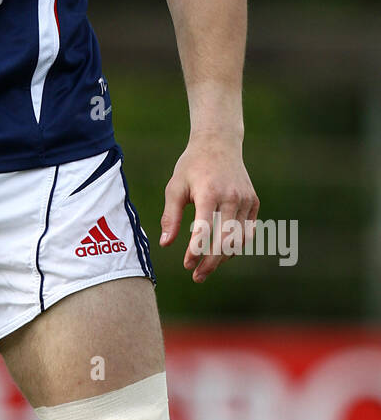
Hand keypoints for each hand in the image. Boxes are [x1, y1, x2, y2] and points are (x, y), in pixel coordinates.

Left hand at [158, 136, 258, 282]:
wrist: (218, 142)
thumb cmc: (192, 166)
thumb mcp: (175, 187)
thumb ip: (171, 216)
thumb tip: (165, 243)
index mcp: (210, 193)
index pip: (205, 231)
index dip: (196, 252)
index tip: (187, 264)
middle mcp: (232, 198)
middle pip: (225, 241)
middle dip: (211, 263)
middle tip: (196, 276)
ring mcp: (245, 200)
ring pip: (238, 240)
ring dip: (223, 258)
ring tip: (206, 267)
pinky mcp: (253, 202)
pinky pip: (246, 232)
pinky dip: (235, 245)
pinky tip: (220, 252)